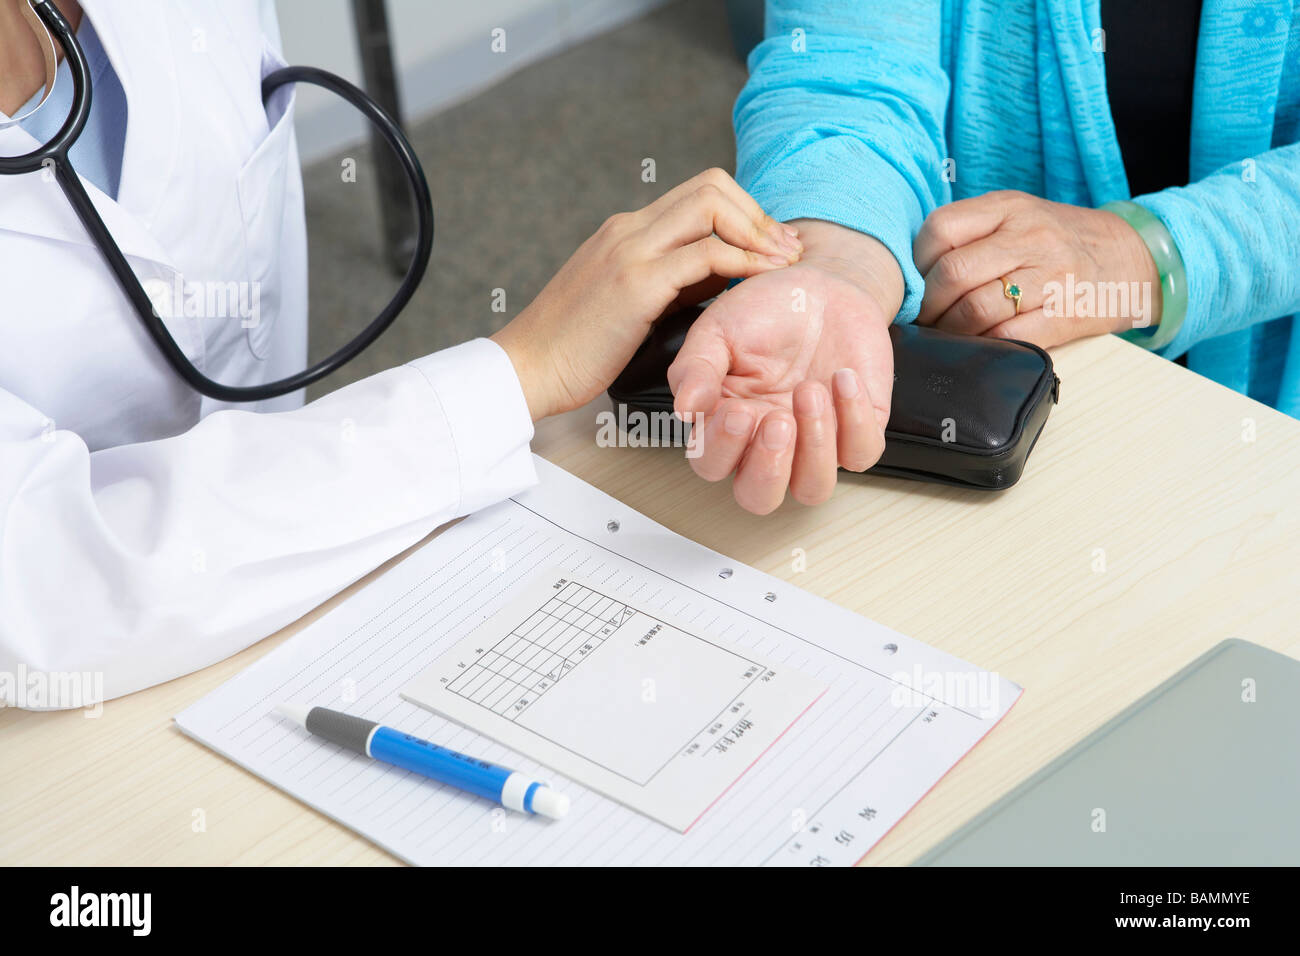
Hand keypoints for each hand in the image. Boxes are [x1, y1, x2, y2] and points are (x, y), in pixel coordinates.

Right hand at [491, 168, 801, 420]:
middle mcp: (628, 229)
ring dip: (759, 232)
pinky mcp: (636, 283)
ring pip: (712, 205)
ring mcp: (631, 250)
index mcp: (625, 231)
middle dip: (759, 214)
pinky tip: (762, 280)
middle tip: (785, 251)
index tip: (769, 246)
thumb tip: (720, 278)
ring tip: (784, 263)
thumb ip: (670, 282)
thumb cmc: (574, 348)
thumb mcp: (627, 304)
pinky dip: (745, 262)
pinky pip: (707, 255)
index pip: (698, 192)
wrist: (528, 368)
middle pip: (711, 185)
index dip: (744, 212)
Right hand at [669, 220, 903, 513]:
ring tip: (810, 391)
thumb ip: (696, 368)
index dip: (722, 448)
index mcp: (725, 426)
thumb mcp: (718, 330)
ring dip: (814, 447)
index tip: (736, 409)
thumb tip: (683, 410)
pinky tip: (842, 377)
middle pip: (760, 497)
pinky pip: (861, 453)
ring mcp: (814, 443)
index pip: (712, 465)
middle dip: (768, 467)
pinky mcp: (857, 430)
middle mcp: (767, 445)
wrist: (822, 284)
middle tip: (776, 421)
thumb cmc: (764, 311)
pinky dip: (854, 418)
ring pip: (813, 488)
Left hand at [913, 190, 1159, 344]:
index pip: (941, 229)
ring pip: (975, 308)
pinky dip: (982, 344)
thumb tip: (913, 273)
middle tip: (924, 319)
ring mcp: (1050, 275)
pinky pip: (1007, 335)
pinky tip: (977, 343)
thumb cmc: (1058, 241)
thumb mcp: (1018, 216)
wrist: (1131, 259)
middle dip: (928, 305)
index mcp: (1009, 207)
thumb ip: (971, 232)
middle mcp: (1029, 236)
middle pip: (953, 273)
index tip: (915, 284)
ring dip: (950, 330)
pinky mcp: (1064, 314)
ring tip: (946, 333)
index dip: (916, 263)